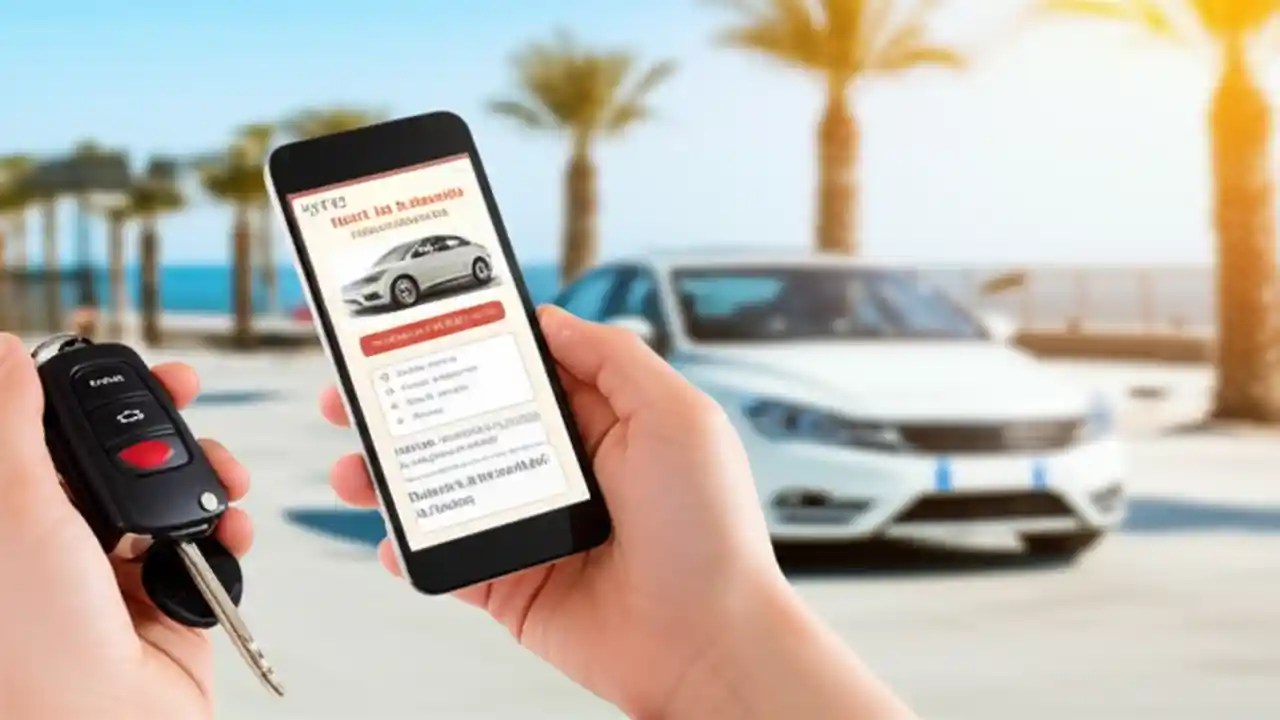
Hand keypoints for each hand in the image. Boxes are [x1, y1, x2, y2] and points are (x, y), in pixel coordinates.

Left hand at [0, 335, 253, 719]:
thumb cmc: (35, 645)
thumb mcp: (17, 510)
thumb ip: (14, 424)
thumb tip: (2, 351)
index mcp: (16, 513)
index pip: (50, 429)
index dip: (91, 391)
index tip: (123, 367)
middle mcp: (60, 537)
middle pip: (118, 451)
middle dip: (160, 424)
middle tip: (185, 394)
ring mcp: (115, 567)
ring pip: (169, 490)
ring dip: (206, 474)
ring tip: (224, 478)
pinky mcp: (167, 595)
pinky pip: (209, 540)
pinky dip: (231, 528)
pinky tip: (230, 532)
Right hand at [323, 307, 911, 718]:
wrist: (706, 643)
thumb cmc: (707, 530)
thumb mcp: (676, 415)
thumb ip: (612, 357)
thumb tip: (548, 319)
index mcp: (600, 422)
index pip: (520, 370)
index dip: (468, 346)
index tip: (414, 326)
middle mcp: (561, 470)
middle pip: (467, 424)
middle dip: (406, 407)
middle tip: (352, 391)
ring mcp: (532, 526)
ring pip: (444, 489)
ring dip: (389, 476)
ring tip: (353, 466)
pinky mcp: (512, 583)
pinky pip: (447, 560)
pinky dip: (410, 548)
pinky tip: (392, 536)